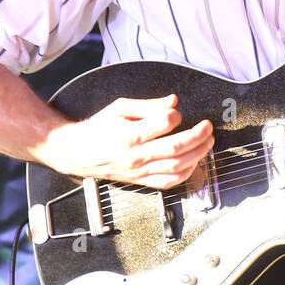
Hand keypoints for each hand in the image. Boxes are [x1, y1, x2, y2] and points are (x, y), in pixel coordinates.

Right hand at [45, 94, 213, 189]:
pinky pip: (169, 182)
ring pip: (177, 167)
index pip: (163, 123)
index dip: (176, 115)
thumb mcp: (119, 107)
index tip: (177, 112)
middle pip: (176, 148)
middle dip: (198, 136)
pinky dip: (186, 173)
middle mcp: (136, 155)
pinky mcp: (141, 181)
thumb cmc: (98, 128)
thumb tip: (173, 102)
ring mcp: (140, 171)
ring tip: (208, 142)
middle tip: (207, 127)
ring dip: (198, 154)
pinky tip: (194, 162)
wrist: (77, 152)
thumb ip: (149, 105)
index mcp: (129, 134)